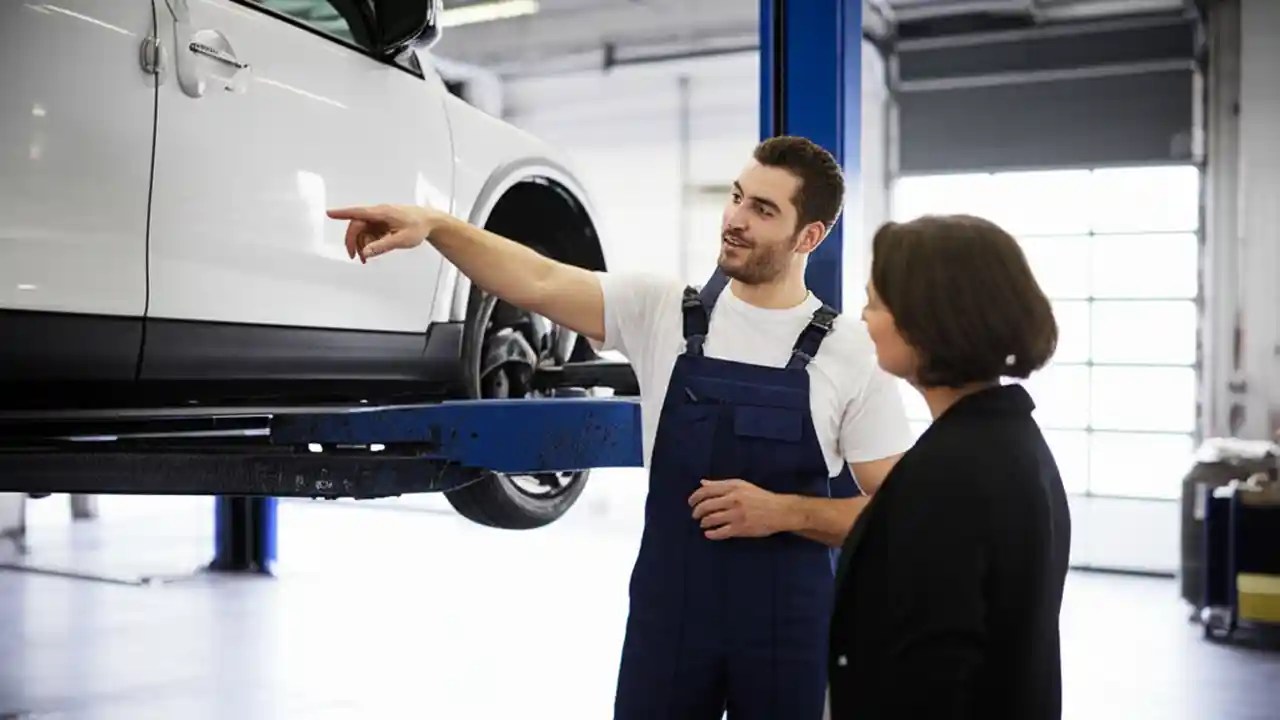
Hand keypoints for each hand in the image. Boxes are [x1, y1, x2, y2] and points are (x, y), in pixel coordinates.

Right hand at [326, 204, 442, 263]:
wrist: (430, 222)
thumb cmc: (418, 227)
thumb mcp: (402, 240)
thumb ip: (382, 246)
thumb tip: (366, 252)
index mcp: (382, 213)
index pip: (358, 213)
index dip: (342, 213)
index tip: (329, 213)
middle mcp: (378, 213)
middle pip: (357, 225)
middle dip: (352, 241)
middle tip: (353, 256)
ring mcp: (380, 218)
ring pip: (362, 230)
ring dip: (361, 244)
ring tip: (366, 259)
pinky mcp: (382, 223)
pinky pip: (369, 232)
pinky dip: (369, 242)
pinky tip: (374, 250)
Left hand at [688, 479, 794, 539]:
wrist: (779, 511)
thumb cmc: (760, 497)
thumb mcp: (741, 485)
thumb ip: (720, 484)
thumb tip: (702, 483)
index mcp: (732, 487)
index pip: (706, 491)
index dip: (694, 497)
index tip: (690, 503)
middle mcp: (733, 500)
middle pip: (706, 506)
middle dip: (697, 512)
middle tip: (695, 515)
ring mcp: (736, 515)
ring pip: (711, 519)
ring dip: (703, 522)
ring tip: (703, 524)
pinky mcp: (740, 528)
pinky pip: (720, 532)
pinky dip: (711, 534)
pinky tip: (708, 534)